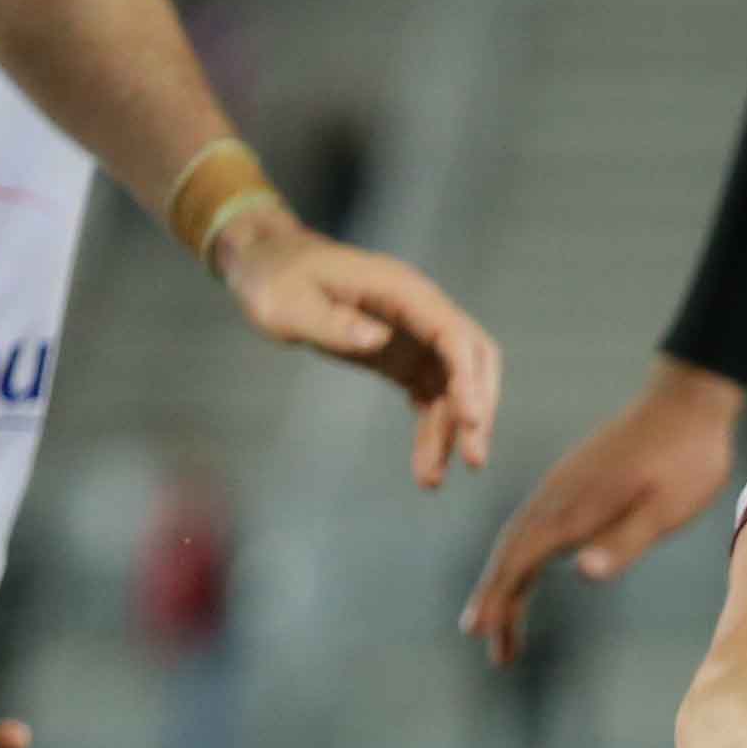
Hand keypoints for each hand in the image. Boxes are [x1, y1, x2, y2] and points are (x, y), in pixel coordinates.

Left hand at [210, 207, 500, 489]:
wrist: (269, 268)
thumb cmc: (276, 280)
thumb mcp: (289, 303)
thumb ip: (332, 323)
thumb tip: (379, 340)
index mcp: (402, 291)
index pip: (453, 335)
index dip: (468, 378)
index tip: (470, 422)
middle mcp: (420, 311)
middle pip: (472, 361)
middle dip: (477, 409)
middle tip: (473, 460)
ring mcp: (415, 335)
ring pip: (455, 386)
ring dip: (451, 431)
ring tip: (431, 479)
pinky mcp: (404, 356)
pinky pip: (431, 396)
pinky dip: (433, 429)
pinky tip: (426, 463)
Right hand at [461, 359, 746, 661]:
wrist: (688, 402)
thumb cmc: (685, 460)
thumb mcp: (666, 509)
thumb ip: (625, 541)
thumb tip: (585, 573)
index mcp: (575, 509)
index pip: (520, 560)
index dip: (497, 597)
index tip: (477, 631)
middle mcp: (557, 498)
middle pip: (511, 557)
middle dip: (496, 603)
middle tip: (494, 652)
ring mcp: (562, 488)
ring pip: (520, 543)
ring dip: (507, 586)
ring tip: (503, 627)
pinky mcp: (573, 482)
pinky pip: (535, 528)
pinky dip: (523, 559)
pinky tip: (526, 574)